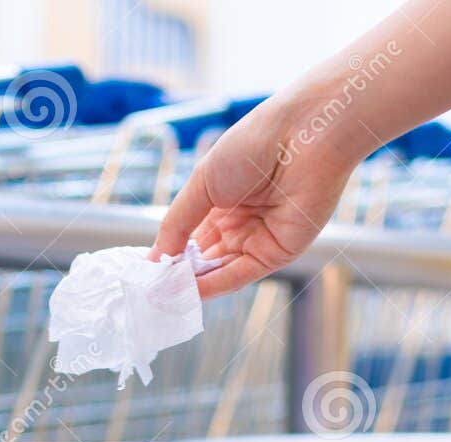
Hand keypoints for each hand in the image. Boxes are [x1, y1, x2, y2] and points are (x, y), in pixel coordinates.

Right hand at [149, 93, 361, 298]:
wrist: (302, 137)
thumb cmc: (252, 146)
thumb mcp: (202, 183)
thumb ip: (177, 223)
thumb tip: (155, 257)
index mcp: (221, 200)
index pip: (191, 237)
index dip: (170, 253)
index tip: (148, 270)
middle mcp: (241, 222)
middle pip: (205, 258)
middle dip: (180, 274)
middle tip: (153, 290)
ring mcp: (259, 238)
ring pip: (221, 271)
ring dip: (194, 285)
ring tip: (165, 295)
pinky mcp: (278, 252)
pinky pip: (241, 274)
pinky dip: (216, 285)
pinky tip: (192, 291)